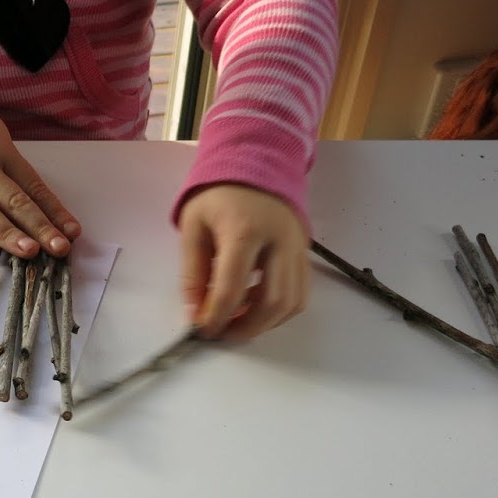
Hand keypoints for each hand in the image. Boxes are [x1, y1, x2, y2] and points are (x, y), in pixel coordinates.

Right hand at [0, 90, 80, 259]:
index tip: (73, 233)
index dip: (54, 211)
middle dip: (39, 226)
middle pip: (14, 200)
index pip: (34, 186)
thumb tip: (37, 206)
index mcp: (2, 154)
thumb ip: (11, 169)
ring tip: (28, 252)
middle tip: (59, 248)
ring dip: (7, 233)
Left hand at [179, 183, 308, 340]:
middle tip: (222, 333)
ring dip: (265, 322)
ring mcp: (298, 247)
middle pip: (272, 301)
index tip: (202, 330)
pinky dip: (280, 309)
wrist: (255, 164)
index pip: (232, 287)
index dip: (216, 317)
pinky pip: (301, 293)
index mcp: (245, 230)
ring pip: (292, 302)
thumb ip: (192, 272)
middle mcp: (279, 241)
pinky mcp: (305, 252)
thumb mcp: (193, 226)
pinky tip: (256, 305)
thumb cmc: (218, 195)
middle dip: (246, 327)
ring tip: (238, 322)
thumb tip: (194, 313)